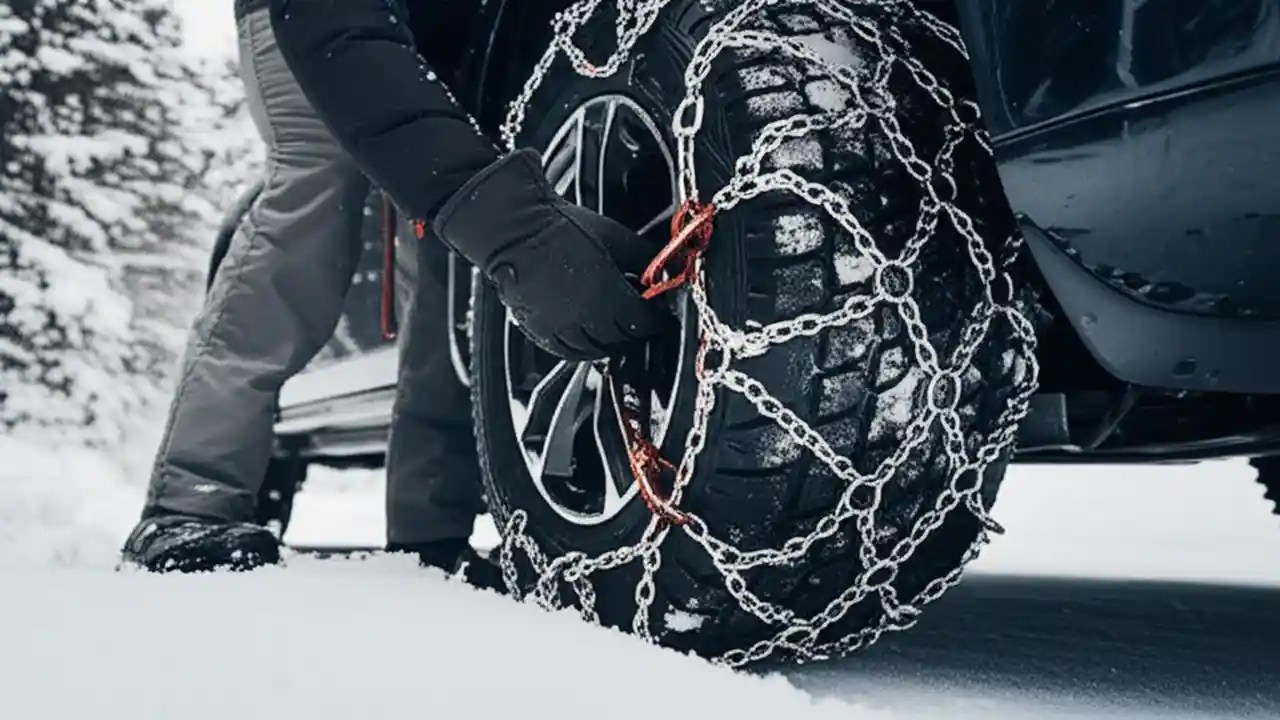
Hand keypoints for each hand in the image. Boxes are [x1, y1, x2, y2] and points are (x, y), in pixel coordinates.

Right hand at [433, 149, 672, 359]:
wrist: (516, 227)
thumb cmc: (561, 226)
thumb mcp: (614, 236)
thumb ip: (644, 257)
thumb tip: (664, 268)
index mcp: (607, 292)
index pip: (643, 321)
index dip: (657, 321)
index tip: (662, 317)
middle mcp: (584, 316)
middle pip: (622, 339)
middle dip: (638, 333)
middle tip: (643, 325)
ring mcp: (559, 326)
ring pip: (595, 350)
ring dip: (612, 345)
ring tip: (619, 335)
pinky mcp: (538, 329)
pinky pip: (567, 352)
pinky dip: (583, 351)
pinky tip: (590, 342)